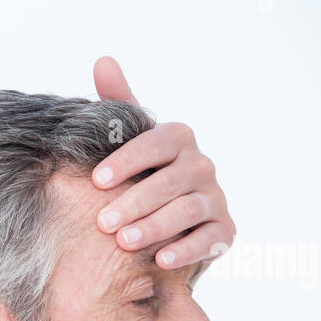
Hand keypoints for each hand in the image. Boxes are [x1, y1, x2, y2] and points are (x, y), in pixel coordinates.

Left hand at [91, 55, 235, 269]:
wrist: (165, 219)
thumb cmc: (141, 174)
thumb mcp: (129, 141)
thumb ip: (118, 106)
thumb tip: (103, 61)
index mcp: (178, 139)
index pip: (157, 142)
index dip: (128, 160)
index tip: (96, 181)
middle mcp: (201, 166)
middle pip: (171, 180)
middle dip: (135, 201)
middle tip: (103, 222)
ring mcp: (215, 198)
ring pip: (188, 210)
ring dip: (155, 226)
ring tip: (124, 242)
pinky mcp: (224, 230)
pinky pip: (210, 239)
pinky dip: (186, 250)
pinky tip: (160, 260)